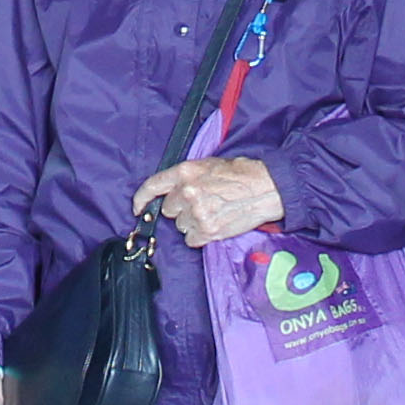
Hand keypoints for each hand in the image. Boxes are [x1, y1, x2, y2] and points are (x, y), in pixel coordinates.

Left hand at [132, 153, 283, 245]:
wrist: (266, 188)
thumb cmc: (241, 174)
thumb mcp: (208, 164)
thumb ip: (186, 177)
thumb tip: (171, 191)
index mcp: (185, 172)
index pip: (152, 186)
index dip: (142, 199)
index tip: (138, 208)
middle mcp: (187, 192)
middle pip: (169, 211)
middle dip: (181, 209)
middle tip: (201, 203)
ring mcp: (197, 213)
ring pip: (181, 226)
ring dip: (193, 223)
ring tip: (213, 212)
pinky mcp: (208, 231)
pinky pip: (192, 240)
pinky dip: (201, 236)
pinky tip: (215, 224)